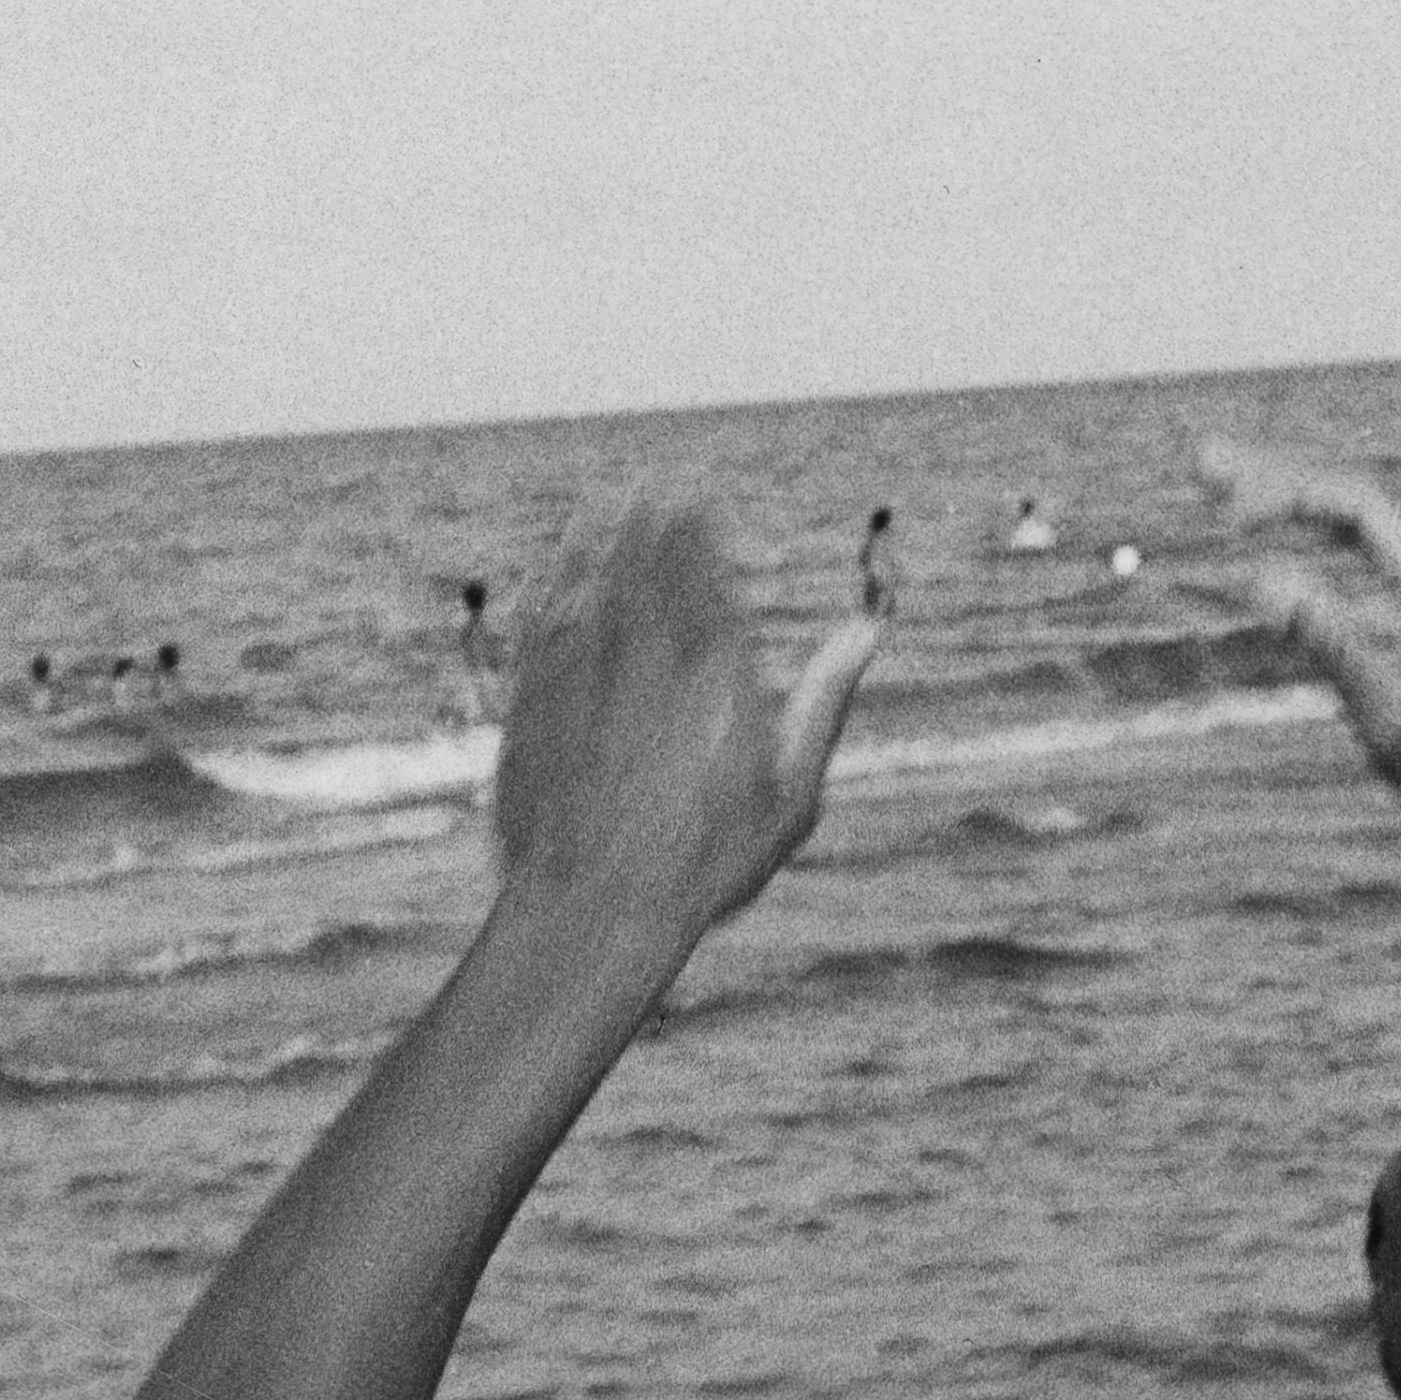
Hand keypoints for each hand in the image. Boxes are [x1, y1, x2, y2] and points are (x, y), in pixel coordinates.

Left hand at [492, 499, 882, 970]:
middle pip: (644, 565)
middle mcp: (647, 658)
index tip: (694, 500)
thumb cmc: (708, 864)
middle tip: (647, 487)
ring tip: (604, 506)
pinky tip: (555, 573)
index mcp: (715, 673)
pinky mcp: (533, 702)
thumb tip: (867, 631)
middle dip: (647, 521)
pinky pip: (544, 623)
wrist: (596, 912)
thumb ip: (825, 702)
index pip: (704, 573)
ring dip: (598, 537)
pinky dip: (552, 587)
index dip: (696, 531)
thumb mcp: (791, 796)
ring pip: (592, 582)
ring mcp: (583, 677)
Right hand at [1202, 441, 1400, 839]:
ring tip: (1233, 483)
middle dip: (1281, 471)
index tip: (1225, 498)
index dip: (1286, 486)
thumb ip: (1328, 640)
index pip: (1361, 496)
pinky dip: (1340, 518)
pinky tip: (1300, 521)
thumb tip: (1259, 577)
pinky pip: (1396, 523)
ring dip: (1308, 490)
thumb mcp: (1390, 716)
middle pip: (1365, 484)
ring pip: (1379, 499)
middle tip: (1205, 458)